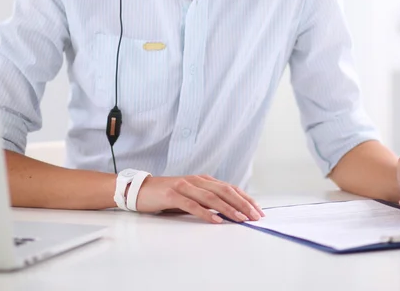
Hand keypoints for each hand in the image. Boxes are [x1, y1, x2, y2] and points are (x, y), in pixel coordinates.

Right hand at [136, 174, 264, 223]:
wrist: (142, 189)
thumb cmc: (168, 194)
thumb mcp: (191, 195)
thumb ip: (208, 200)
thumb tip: (229, 211)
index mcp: (203, 180)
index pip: (230, 188)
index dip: (245, 198)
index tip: (258, 210)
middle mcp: (197, 180)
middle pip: (225, 191)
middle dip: (242, 203)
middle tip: (254, 216)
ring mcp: (185, 186)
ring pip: (211, 197)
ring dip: (228, 208)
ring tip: (241, 219)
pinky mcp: (173, 194)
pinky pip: (192, 204)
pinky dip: (206, 212)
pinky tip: (216, 220)